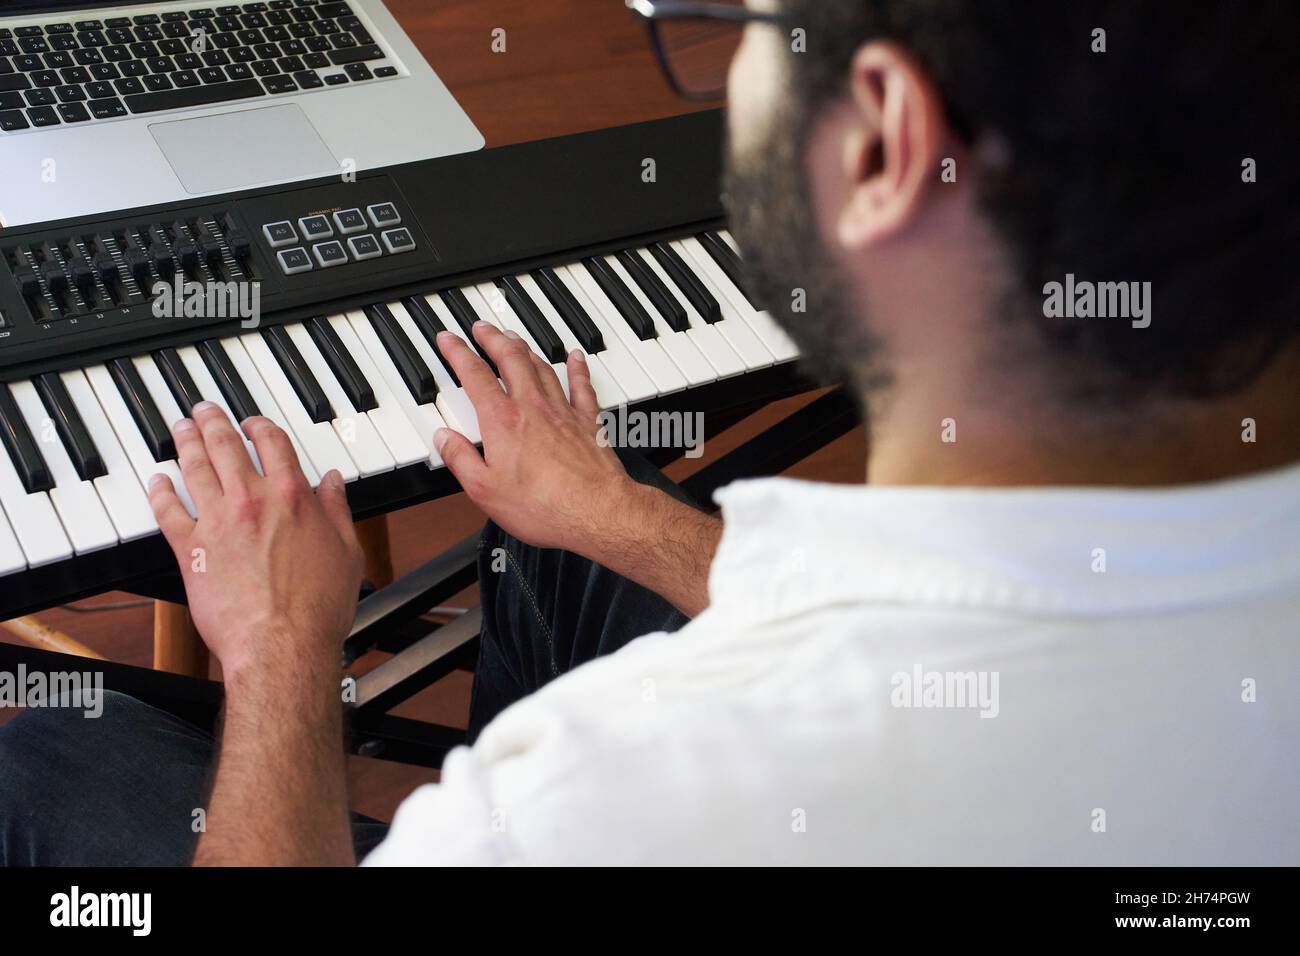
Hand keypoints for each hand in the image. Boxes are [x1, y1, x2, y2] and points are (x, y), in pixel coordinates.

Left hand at [147, 402, 363, 677]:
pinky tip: (156, 481)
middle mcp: (251, 500)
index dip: (261, 426)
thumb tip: (333, 483)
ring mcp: (216, 522)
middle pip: (225, 445)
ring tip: (180, 428)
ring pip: (193, 468)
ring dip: (185, 442)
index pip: (272, 443)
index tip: (254, 424)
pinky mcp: (190, 549)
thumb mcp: (347, 551)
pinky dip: (159, 491)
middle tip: (204, 410)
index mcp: (292, 496)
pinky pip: (167, 511)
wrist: (281, 644)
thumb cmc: (318, 607)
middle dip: (213, 422)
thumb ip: (337, 510)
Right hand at [433, 322, 641, 554]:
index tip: (449, 339)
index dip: (458, 353)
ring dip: (526, 348)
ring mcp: (563, 411)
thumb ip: (461, 459)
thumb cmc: (543, 506)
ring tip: (514, 338)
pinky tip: (576, 357)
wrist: (596, 512)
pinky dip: (577, 368)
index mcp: (502, 422)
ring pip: (542, 367)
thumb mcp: (485, 490)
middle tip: (482, 327)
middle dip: (493, 338)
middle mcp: (533, 407)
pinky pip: (582, 386)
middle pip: (511, 359)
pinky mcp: (588, 422)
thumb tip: (444, 438)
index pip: (475, 376)